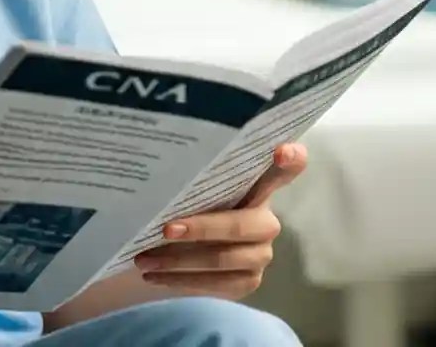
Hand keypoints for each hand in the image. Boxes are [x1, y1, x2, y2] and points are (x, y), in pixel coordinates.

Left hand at [133, 143, 307, 298]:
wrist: (181, 253)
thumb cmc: (188, 210)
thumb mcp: (192, 193)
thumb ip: (192, 183)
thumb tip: (160, 176)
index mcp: (258, 188)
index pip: (286, 171)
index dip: (290, 160)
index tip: (280, 151)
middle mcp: (267, 222)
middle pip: (241, 225)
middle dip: (202, 228)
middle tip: (165, 230)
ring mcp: (261, 254)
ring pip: (223, 259)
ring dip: (179, 260)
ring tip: (144, 260)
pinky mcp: (248, 281)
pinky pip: (216, 284)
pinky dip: (181, 281)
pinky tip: (155, 276)